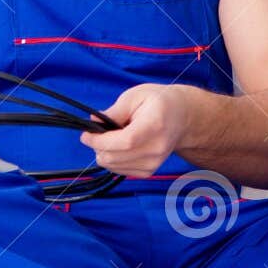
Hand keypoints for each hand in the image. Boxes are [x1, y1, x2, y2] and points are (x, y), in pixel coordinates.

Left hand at [78, 83, 193, 177]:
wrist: (182, 118)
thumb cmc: (158, 102)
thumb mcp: (135, 96)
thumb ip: (114, 111)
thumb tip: (93, 122)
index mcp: (154, 126)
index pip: (124, 142)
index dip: (100, 141)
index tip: (86, 134)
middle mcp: (156, 148)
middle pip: (115, 157)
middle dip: (97, 146)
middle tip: (96, 132)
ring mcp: (154, 163)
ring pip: (114, 166)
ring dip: (103, 153)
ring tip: (111, 137)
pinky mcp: (149, 171)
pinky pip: (120, 171)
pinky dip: (112, 160)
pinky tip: (117, 147)